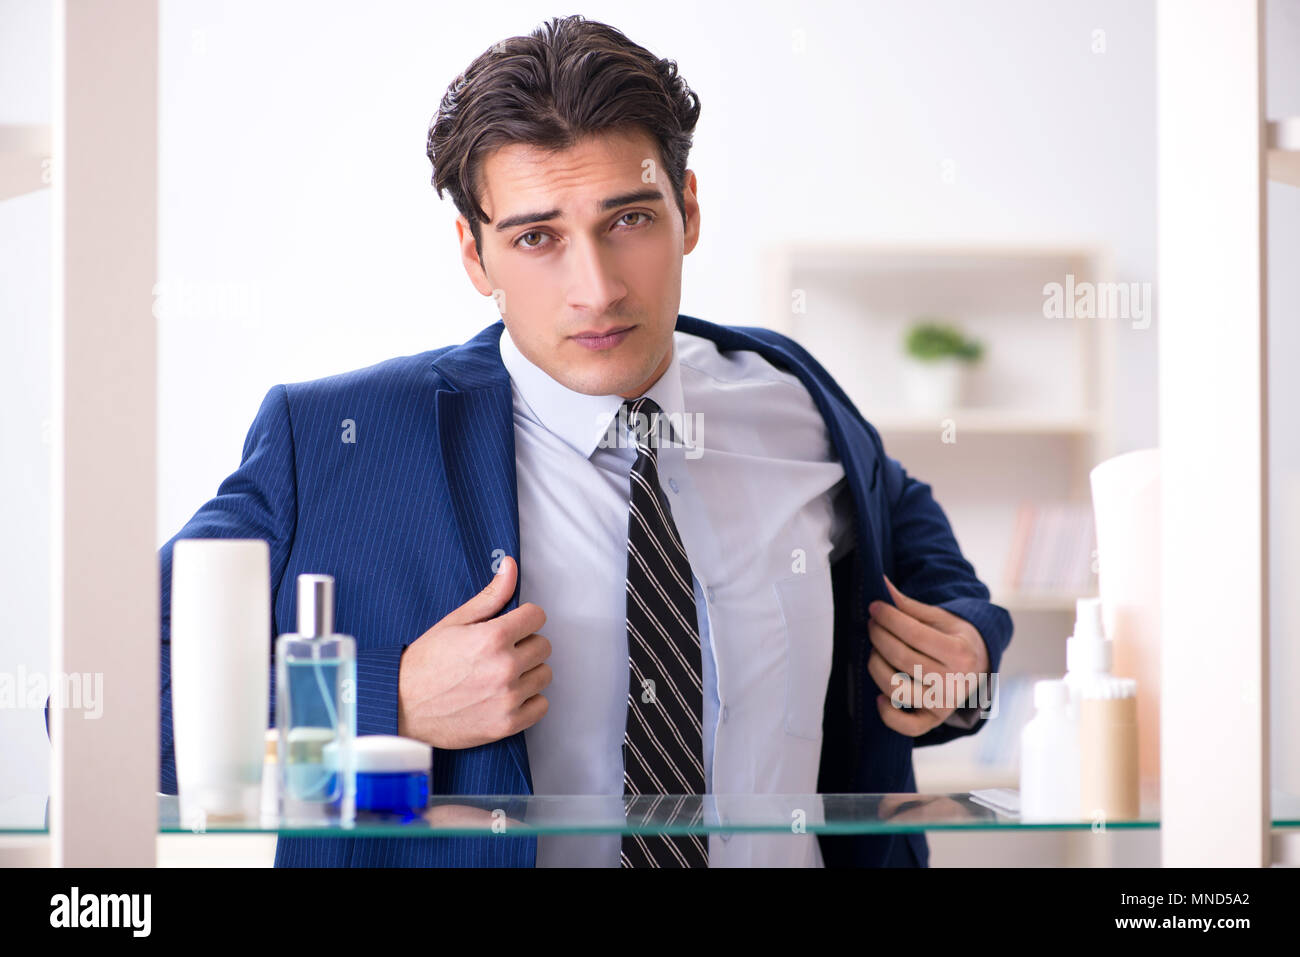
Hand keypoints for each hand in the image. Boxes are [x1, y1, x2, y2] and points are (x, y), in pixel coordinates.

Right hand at [396, 556, 550, 748]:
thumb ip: (491, 596)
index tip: (510, 627)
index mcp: (493, 637)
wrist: (402, 705)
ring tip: (501, 675)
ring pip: (544, 675)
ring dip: (528, 673)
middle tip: (500, 653)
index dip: (523, 619)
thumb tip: (510, 565)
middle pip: (543, 646)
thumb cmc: (426, 662)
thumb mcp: (455, 622)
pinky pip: (541, 706)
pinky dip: (529, 701)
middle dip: (525, 645)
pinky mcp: (507, 723)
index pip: (537, 617)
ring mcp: (508, 697)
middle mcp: (505, 667)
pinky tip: (507, 695)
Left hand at [866, 575, 989, 736]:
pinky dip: (888, 713)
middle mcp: (953, 682)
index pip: (913, 634)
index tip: (874, 607)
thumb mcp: (939, 619)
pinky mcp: (933, 721)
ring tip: (875, 651)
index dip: (888, 618)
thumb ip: (909, 606)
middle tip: (871, 625)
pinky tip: (880, 696)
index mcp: (959, 652)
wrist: (979, 667)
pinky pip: (907, 727)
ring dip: (876, 666)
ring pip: (897, 689)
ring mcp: (944, 704)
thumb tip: (880, 584)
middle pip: (901, 659)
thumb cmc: (954, 638)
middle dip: (879, 637)